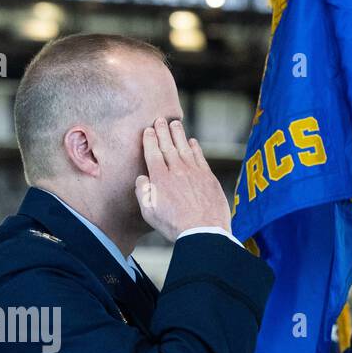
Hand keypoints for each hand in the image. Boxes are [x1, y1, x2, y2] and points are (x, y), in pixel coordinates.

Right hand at [135, 118, 231, 241]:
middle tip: (160, 120)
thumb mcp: (149, 212)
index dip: (150, 140)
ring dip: (179, 134)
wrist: (204, 232)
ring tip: (175, 124)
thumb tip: (142, 178)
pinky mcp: (209, 178)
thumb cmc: (175, 226)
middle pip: (168, 146)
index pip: (153, 153)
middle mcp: (177, 171)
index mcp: (160, 178)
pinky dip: (196, 148)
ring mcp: (195, 173)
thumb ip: (143, 192)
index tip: (148, 130)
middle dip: (163, 131)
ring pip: (185, 148)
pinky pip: (200, 158)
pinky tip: (193, 142)